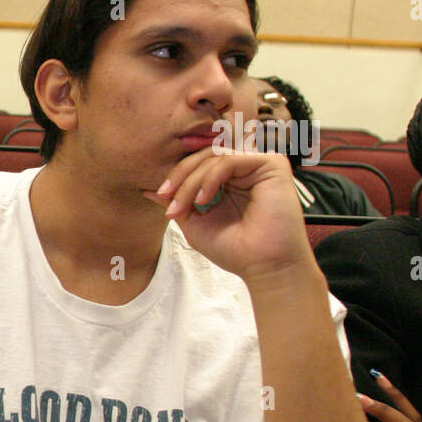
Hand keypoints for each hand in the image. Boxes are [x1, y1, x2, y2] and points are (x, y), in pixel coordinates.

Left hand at [142, 144, 307, 282]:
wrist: (264, 266)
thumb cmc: (236, 249)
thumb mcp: (196, 223)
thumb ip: (177, 202)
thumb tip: (148, 190)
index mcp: (232, 180)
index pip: (200, 163)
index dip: (178, 176)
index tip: (160, 196)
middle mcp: (247, 169)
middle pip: (205, 156)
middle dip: (180, 176)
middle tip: (165, 197)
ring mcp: (260, 165)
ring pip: (214, 157)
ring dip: (191, 181)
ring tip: (182, 207)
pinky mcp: (272, 165)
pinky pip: (229, 160)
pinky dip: (210, 178)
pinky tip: (203, 199)